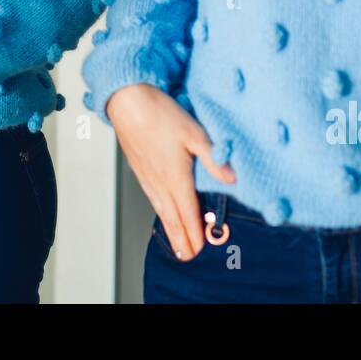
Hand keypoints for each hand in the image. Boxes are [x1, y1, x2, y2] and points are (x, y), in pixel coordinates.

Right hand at [107, 83, 235, 261]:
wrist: (127, 101)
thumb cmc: (160, 113)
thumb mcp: (195, 133)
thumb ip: (214, 158)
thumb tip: (233, 179)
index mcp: (176, 177)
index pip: (188, 213)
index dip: (195, 233)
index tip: (200, 250)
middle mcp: (160, 181)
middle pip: (172, 217)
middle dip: (181, 239)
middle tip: (187, 258)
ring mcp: (147, 176)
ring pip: (160, 209)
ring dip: (169, 228)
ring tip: (175, 243)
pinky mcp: (139, 167)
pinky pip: (151, 196)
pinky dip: (158, 210)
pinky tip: (160, 209)